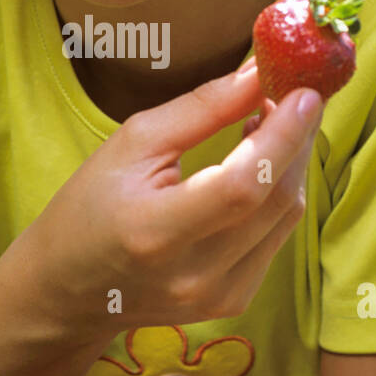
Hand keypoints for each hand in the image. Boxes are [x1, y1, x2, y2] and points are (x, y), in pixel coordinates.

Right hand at [28, 60, 322, 338]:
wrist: (69, 291)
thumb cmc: (89, 207)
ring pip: (286, 216)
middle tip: (291, 92)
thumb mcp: (131, 144)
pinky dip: (278, 192)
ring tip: (269, 122)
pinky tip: (259, 165)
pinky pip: (277, 236)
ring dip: (290, 162)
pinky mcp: (233, 301)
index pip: (243, 184)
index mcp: (156, 232)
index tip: (306, 91)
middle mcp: (195, 274)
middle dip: (295, 137)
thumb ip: (201, 109)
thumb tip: (258, 73)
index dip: (283, 136)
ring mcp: (218, 296)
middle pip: (276, 199)